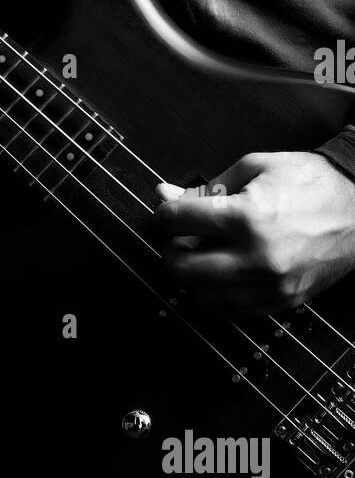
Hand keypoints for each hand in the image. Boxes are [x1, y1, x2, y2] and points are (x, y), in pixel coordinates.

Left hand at [154, 151, 354, 313]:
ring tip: (204, 254)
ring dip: (193, 276)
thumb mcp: (256, 168)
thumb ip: (206, 187)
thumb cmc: (312, 182)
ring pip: (202, 295)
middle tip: (180, 238)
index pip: (178, 221)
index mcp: (248, 217)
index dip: (165, 213)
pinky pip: (231, 310)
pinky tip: (225, 272)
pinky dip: (218, 293)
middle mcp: (257, 256)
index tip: (168, 212)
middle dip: (171, 250)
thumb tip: (166, 195)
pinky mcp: (281, 301)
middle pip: (182, 267)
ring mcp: (270, 284)